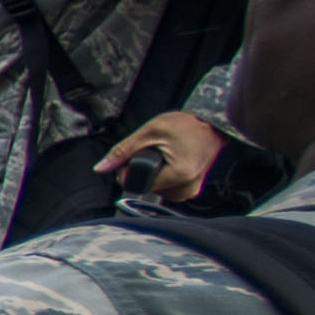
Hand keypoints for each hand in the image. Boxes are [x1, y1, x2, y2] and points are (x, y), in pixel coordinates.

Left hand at [96, 109, 225, 203]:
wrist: (212, 124)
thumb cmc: (188, 125)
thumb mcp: (149, 132)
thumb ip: (122, 151)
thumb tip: (101, 167)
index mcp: (179, 175)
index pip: (138, 185)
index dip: (129, 171)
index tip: (134, 156)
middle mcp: (187, 188)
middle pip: (146, 188)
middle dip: (142, 171)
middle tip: (153, 151)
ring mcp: (191, 190)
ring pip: (155, 190)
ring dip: (152, 174)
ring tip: (163, 155)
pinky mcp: (192, 188)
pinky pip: (167, 189)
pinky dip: (162, 176)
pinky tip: (168, 162)